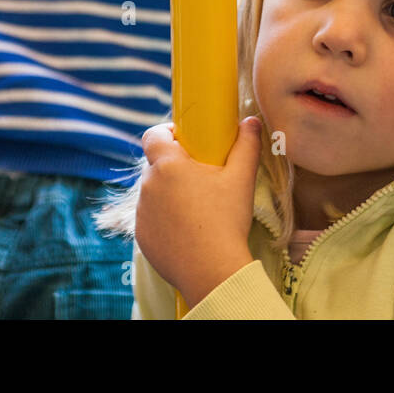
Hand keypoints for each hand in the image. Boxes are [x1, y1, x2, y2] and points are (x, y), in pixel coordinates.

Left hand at [135, 116, 261, 308]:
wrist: (212, 271)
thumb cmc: (226, 220)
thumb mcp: (242, 179)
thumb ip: (247, 145)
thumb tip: (252, 121)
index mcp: (168, 165)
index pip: (153, 135)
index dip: (167, 133)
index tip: (185, 140)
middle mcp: (148, 185)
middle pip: (156, 165)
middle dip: (173, 166)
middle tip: (200, 177)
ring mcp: (142, 212)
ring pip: (153, 192)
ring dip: (168, 193)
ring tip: (196, 207)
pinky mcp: (141, 236)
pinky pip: (150, 218)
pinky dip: (164, 219)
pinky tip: (187, 229)